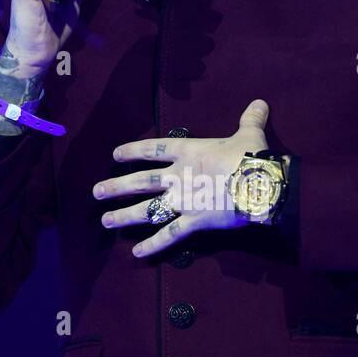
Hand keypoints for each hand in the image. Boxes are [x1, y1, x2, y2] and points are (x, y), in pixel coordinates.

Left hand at [92, 100, 271, 257]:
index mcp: (188, 152)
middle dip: (116, 187)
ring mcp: (182, 201)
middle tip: (96, 192)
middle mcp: (178, 176)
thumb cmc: (252, 157)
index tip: (116, 155)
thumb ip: (250, 120)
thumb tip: (260, 103)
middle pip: (140, 181)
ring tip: (106, 220)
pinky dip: (153, 245)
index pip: (153, 149)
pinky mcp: (194, 222)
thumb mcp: (250, 135)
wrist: (259, 184)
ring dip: (124, 215)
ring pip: (146, 209)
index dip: (132, 151)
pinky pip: (169, 235)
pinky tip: (137, 253)